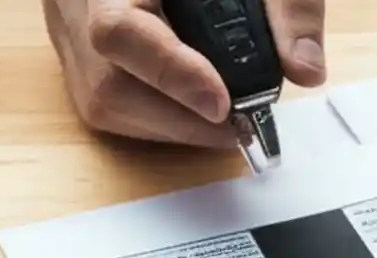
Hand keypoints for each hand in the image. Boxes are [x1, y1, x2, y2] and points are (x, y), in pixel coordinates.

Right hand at [41, 0, 326, 147]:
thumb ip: (289, 7)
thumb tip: (307, 69)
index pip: (120, 31)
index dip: (171, 73)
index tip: (221, 103)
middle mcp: (78, 6)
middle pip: (111, 84)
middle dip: (183, 117)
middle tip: (242, 126)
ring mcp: (69, 35)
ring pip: (105, 106)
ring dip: (173, 127)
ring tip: (227, 124)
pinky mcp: (76, 59)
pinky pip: (107, 107)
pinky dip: (157, 121)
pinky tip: (197, 114)